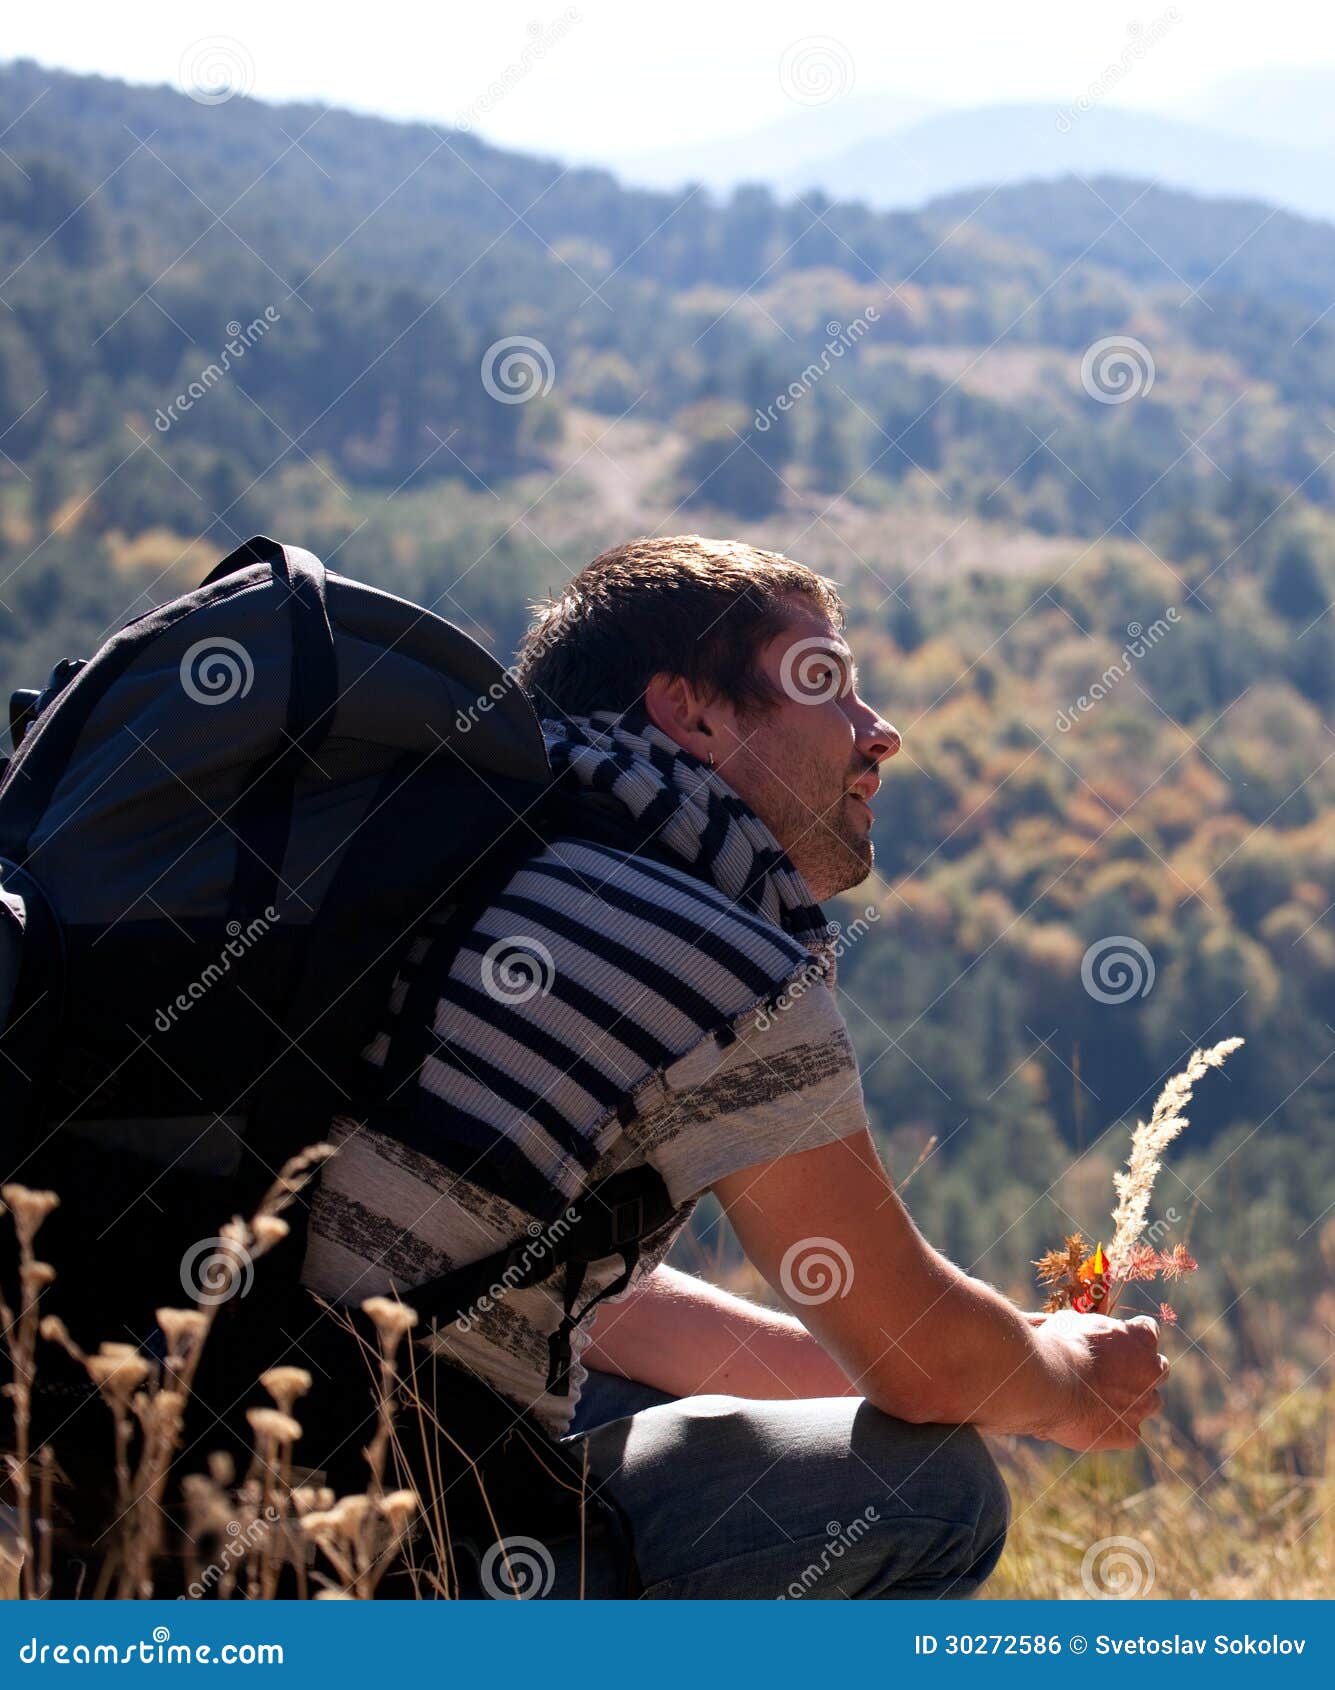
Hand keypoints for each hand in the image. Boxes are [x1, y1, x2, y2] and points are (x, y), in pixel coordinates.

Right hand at [1033, 1310, 1168, 1451]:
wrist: (1051, 1382)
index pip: (1148, 1329)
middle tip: (1115, 1371)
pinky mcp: (1129, 1433)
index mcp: (1141, 1336)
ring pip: (1151, 1403)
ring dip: (1134, 1400)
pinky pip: (1128, 1431)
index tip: (1117, 1339)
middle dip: (1141, 1369)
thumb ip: (1094, 1330)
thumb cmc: (1060, 1345)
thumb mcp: (1076, 1322)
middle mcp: (1152, 1371)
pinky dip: (1114, 1426)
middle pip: (1158, 1368)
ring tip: (1103, 1399)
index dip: (1131, 1335)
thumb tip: (1089, 1332)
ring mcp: (1143, 1404)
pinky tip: (1090, 1420)